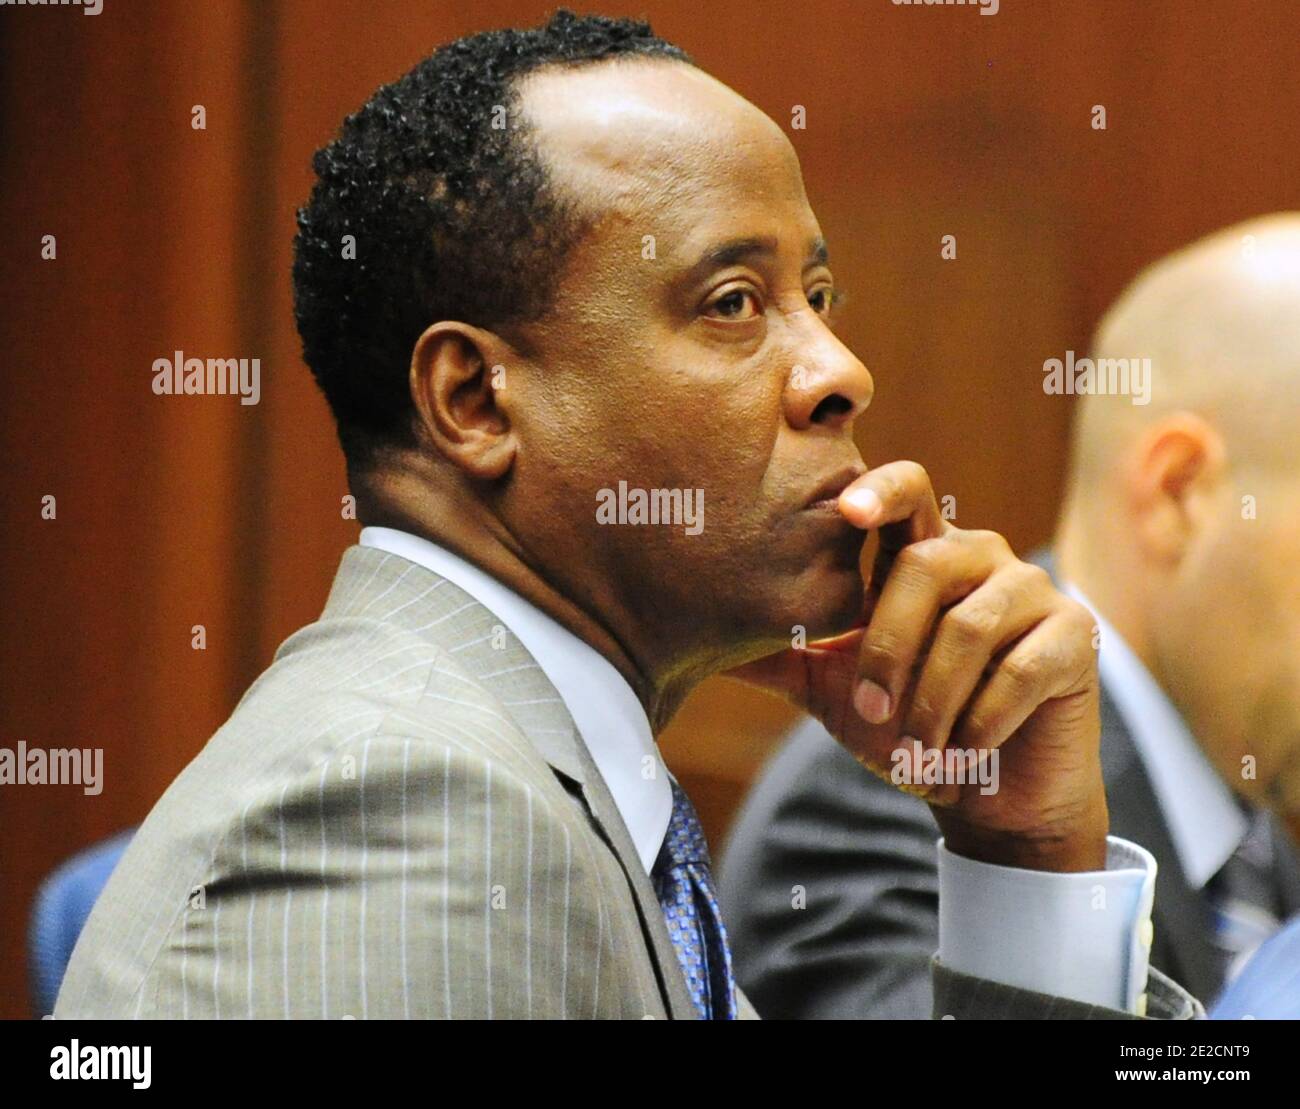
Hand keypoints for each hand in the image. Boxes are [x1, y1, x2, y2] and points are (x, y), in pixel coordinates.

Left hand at [729, 461, 1107, 871]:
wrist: (984, 798)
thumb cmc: (907, 729)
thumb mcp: (833, 690)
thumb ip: (780, 656)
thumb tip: (694, 635)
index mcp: (923, 556)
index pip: (906, 492)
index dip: (879, 490)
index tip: (847, 509)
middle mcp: (981, 558)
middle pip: (924, 565)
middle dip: (885, 648)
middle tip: (869, 715)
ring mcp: (1033, 592)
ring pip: (967, 627)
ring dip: (930, 702)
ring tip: (915, 752)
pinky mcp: (1074, 639)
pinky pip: (1018, 670)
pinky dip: (978, 724)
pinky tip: (963, 756)